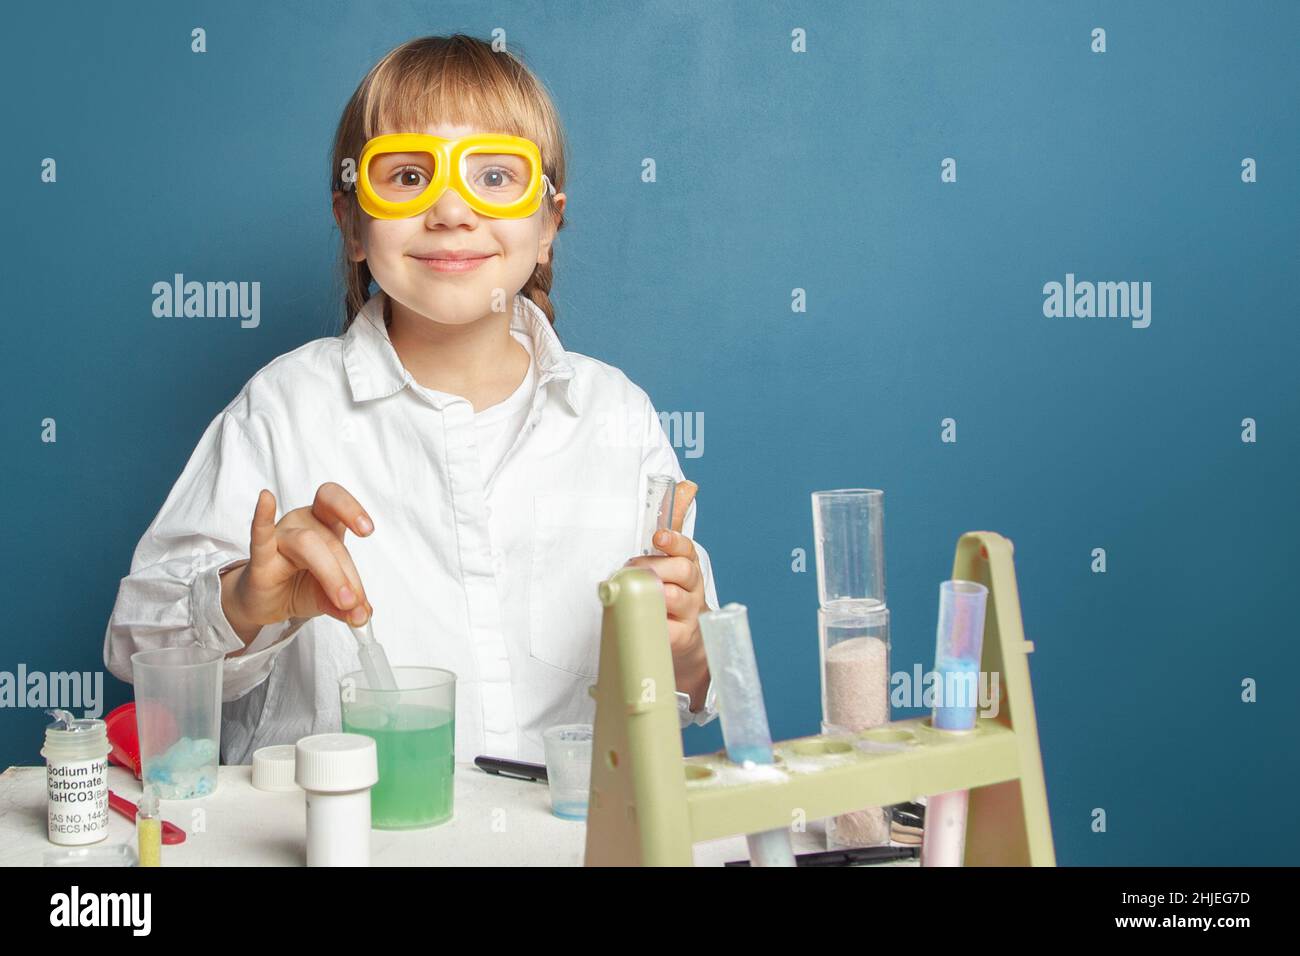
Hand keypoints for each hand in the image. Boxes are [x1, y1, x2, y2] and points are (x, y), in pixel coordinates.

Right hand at [220, 482, 374, 643]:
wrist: (267, 604)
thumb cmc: (301, 587)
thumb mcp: (331, 597)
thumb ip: (348, 606)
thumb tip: (362, 616)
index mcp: (324, 525)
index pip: (336, 503)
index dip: (352, 510)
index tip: (368, 530)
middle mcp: (302, 524)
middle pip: (329, 539)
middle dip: (346, 573)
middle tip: (354, 601)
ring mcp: (280, 537)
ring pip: (307, 543)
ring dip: (331, 574)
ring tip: (344, 601)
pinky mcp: (260, 558)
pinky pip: (261, 535)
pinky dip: (263, 519)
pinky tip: (266, 499)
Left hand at [623, 481, 709, 709]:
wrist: (687, 640)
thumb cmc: (675, 590)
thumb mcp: (673, 556)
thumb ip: (674, 520)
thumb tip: (688, 485)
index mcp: (688, 564)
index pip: (687, 548)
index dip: (674, 541)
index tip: (660, 537)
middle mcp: (692, 587)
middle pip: (683, 571)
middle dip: (656, 568)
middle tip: (634, 570)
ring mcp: (688, 613)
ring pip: (676, 598)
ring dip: (655, 593)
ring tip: (637, 593)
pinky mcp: (680, 638)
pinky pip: (668, 630)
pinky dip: (654, 624)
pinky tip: (642, 619)